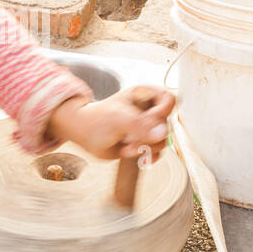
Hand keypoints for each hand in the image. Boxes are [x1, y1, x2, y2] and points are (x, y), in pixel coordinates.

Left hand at [47, 85, 175, 163]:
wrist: (84, 133)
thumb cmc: (96, 118)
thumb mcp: (118, 118)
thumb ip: (140, 124)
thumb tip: (162, 132)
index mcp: (144, 95)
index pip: (168, 100)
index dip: (162, 112)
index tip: (149, 120)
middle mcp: (148, 111)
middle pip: (166, 125)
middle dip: (147, 136)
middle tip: (129, 139)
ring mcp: (146, 128)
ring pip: (162, 141)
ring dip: (145, 148)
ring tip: (126, 146)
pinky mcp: (143, 142)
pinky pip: (156, 152)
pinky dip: (147, 156)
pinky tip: (134, 155)